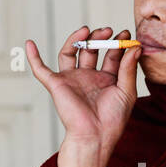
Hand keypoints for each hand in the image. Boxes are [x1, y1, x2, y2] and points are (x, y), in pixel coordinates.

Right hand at [26, 26, 140, 154]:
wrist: (96, 136)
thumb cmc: (113, 119)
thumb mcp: (127, 91)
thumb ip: (129, 68)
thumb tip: (136, 46)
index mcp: (106, 79)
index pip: (111, 55)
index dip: (118, 43)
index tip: (126, 33)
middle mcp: (88, 77)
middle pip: (91, 50)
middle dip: (100, 38)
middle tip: (109, 30)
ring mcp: (71, 79)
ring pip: (70, 52)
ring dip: (77, 39)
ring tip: (88, 30)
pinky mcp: (56, 84)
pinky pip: (41, 70)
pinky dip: (33, 57)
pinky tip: (29, 43)